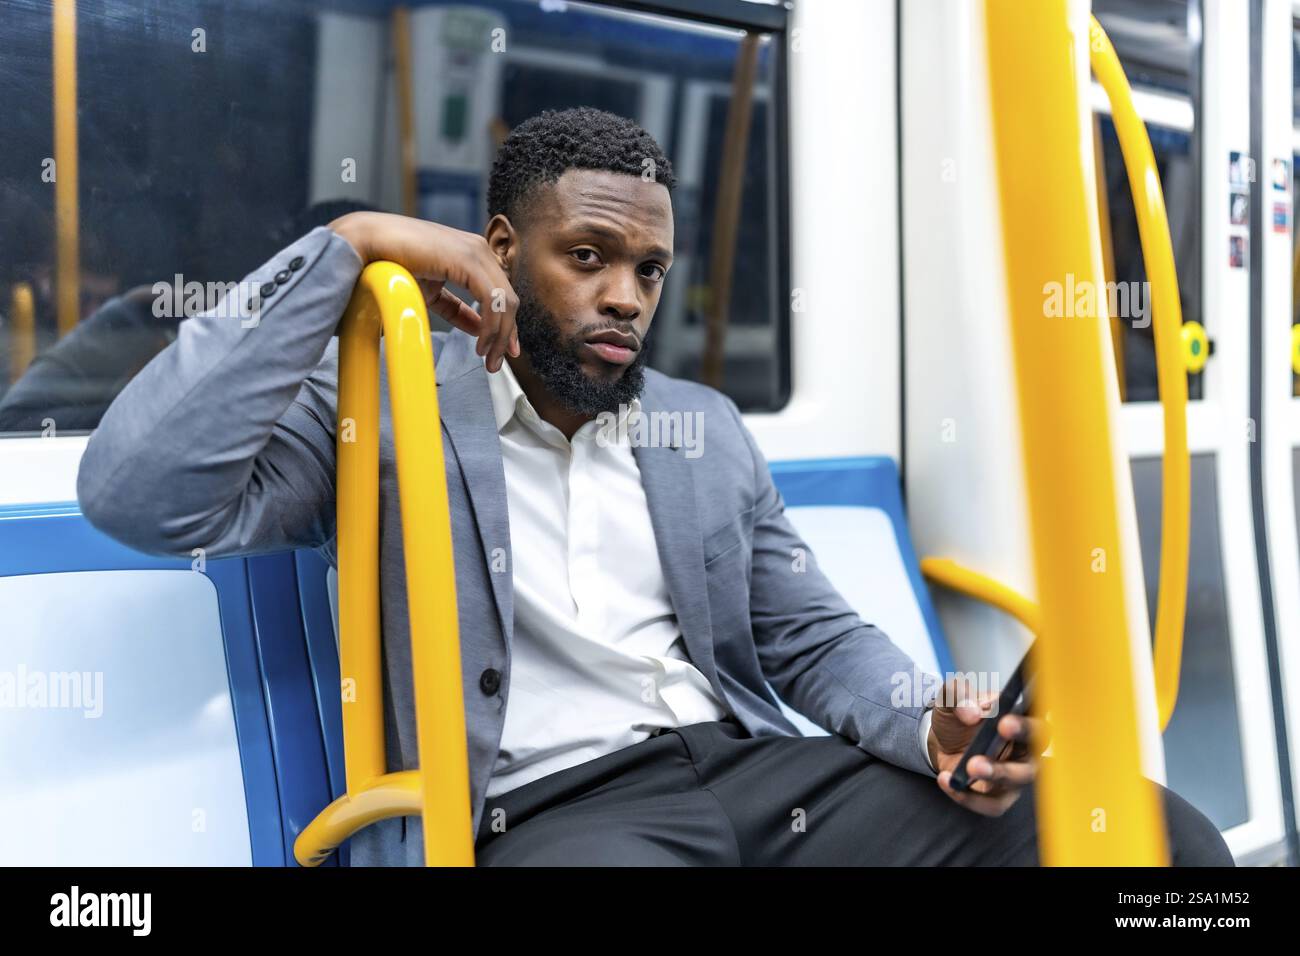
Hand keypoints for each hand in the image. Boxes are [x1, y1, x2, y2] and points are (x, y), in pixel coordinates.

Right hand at [329, 211, 519, 371]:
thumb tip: (478, 329)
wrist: (368, 243)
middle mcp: (479, 250)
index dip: (507, 325)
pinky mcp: (468, 260)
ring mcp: (475, 252)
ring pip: (505, 301)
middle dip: (506, 335)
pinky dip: (491, 325)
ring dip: (500, 335)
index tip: (503, 350)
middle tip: (497, 362)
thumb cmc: (392, 263)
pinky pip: (492, 299)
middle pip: (508, 299)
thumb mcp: (432, 293)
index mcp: (473, 255)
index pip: (502, 294)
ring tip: (488, 359)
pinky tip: (479, 343)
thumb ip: (457, 310)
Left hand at [926, 674, 1050, 816]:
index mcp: (1022, 719)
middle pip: (1036, 758)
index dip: (1026, 725)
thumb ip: (960, 695)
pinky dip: (970, 797)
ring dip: (994, 776)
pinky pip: (993, 804)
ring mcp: (1016, 774)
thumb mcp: (951, 696)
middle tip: (987, 747)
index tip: (1004, 723)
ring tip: (969, 767)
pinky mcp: (1000, 795)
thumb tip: (973, 712)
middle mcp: (1026, 749)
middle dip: (1014, 753)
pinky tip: (948, 781)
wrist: (941, 739)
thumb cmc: (958, 716)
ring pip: (1017, 782)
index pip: (1037, 721)